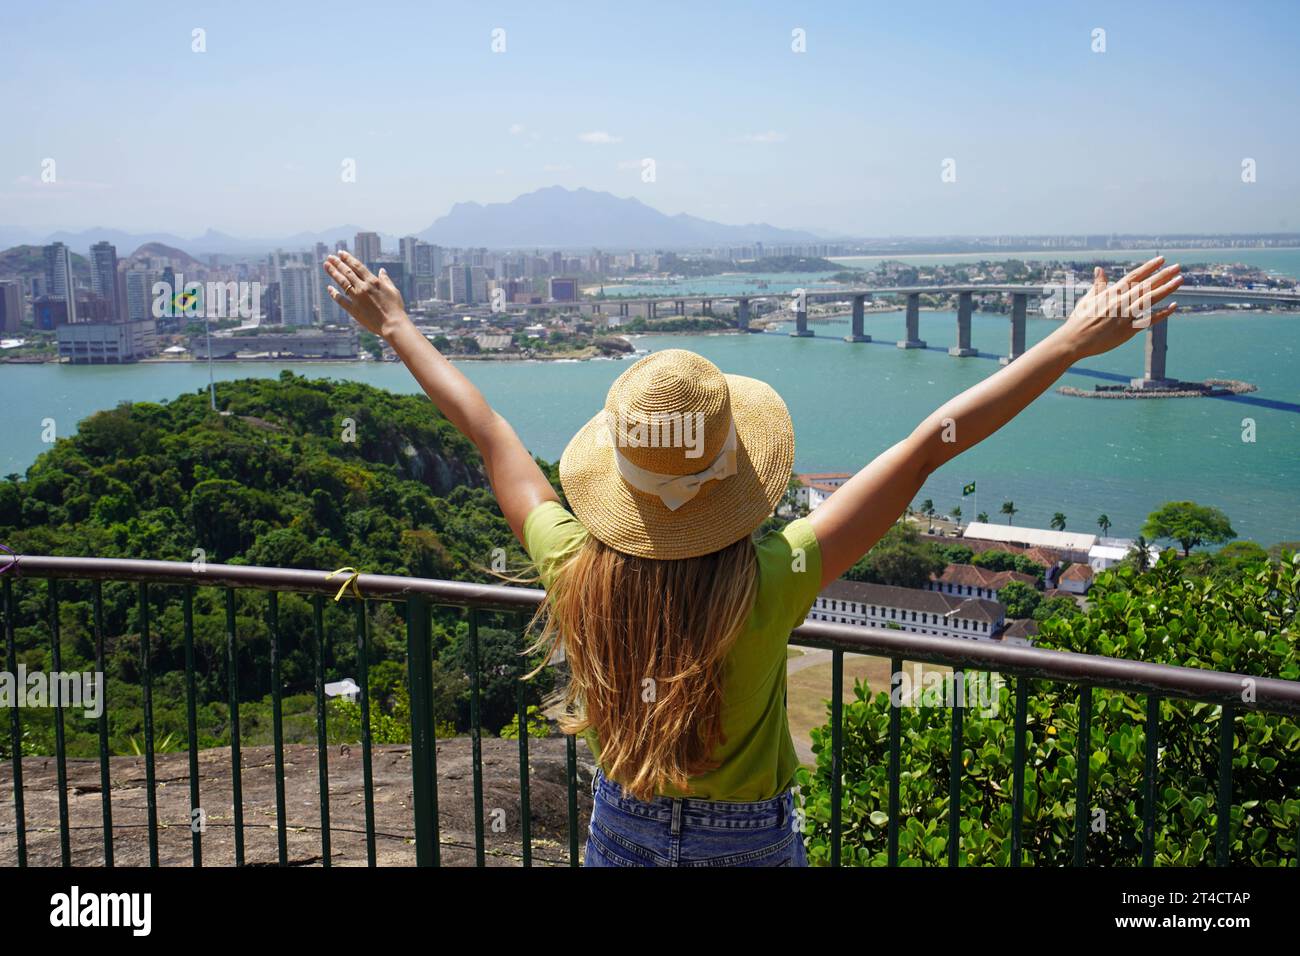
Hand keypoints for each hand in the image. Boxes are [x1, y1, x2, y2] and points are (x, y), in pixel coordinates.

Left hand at [323, 250, 409, 337]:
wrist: (392, 324)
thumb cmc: (396, 308)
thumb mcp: (393, 290)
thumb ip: (386, 280)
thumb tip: (382, 270)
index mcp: (373, 281)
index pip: (357, 266)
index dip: (348, 259)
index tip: (341, 253)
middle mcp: (363, 287)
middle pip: (347, 272)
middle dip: (337, 263)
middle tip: (329, 257)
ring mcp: (357, 298)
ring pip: (342, 283)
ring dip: (333, 273)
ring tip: (326, 266)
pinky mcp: (354, 310)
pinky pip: (341, 300)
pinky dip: (334, 294)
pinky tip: (329, 288)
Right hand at [1059, 256, 1181, 359]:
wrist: (1073, 341)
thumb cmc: (1079, 320)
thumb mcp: (1088, 299)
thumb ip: (1098, 284)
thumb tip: (1099, 269)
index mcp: (1110, 293)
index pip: (1133, 276)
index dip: (1148, 267)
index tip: (1161, 259)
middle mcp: (1119, 302)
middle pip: (1146, 285)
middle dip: (1163, 275)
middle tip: (1177, 267)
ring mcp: (1124, 316)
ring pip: (1150, 299)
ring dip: (1166, 289)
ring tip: (1179, 280)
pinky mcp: (1127, 330)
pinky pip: (1148, 320)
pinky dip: (1162, 313)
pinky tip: (1173, 306)